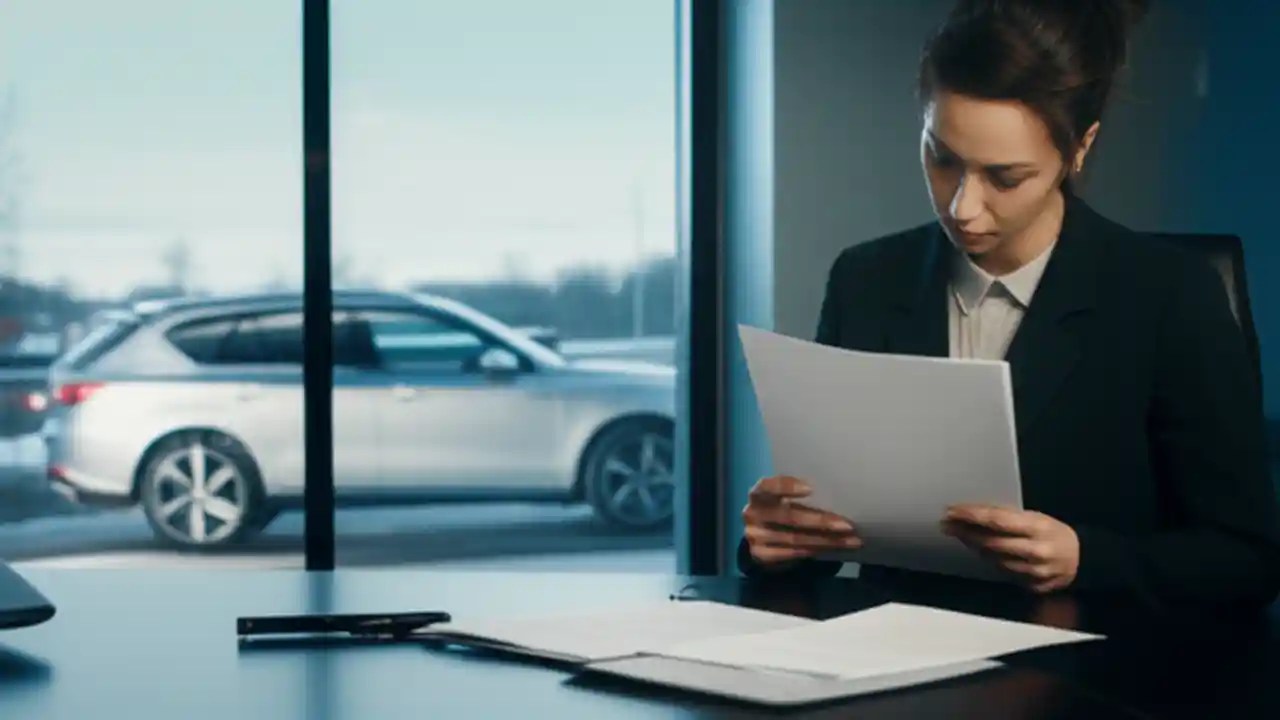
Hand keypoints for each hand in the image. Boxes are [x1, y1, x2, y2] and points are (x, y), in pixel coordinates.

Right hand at [742, 475, 861, 565]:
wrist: (762, 538)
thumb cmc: (781, 510)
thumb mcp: (783, 499)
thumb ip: (799, 496)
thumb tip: (839, 494)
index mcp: (758, 494)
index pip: (767, 486)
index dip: (787, 486)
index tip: (811, 489)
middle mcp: (751, 513)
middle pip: (788, 516)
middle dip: (820, 520)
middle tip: (847, 525)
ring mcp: (754, 536)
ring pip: (794, 539)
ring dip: (825, 540)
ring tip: (850, 540)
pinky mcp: (760, 555)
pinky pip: (792, 554)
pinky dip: (814, 550)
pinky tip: (832, 548)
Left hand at [942, 505, 1079, 593]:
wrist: (1082, 559)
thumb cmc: (1054, 533)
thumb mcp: (1036, 517)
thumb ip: (1008, 517)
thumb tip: (975, 512)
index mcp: (1037, 528)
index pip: (996, 520)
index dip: (971, 515)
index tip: (952, 510)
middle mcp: (1035, 551)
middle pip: (991, 542)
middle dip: (965, 532)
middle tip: (946, 523)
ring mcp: (1033, 571)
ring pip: (993, 559)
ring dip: (974, 546)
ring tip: (959, 534)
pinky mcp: (1032, 586)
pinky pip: (1003, 572)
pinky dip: (990, 560)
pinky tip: (980, 551)